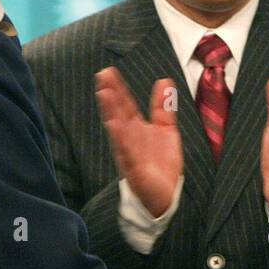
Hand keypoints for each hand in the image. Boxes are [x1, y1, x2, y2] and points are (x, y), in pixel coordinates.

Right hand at [95, 66, 181, 218]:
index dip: (118, 89)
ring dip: (110, 112)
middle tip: (102, 75)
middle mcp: (129, 139)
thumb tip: (164, 81)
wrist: (165, 196)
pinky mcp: (134, 168)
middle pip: (118, 113)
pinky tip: (114, 125)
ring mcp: (129, 153)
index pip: (125, 105)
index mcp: (136, 129)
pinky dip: (120, 138)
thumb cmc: (161, 164)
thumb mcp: (166, 131)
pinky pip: (125, 151)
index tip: (109, 71)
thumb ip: (162, 108)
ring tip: (104, 93)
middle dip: (110, 95)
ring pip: (117, 129)